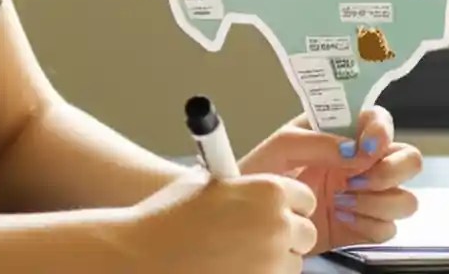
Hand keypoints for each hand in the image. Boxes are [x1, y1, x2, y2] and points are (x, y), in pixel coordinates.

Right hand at [117, 168, 316, 273]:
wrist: (142, 255)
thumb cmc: (168, 218)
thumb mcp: (206, 183)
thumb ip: (241, 185)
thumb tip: (257, 185)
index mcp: (268, 191)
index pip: (305, 198)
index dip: (287, 205)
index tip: (271, 210)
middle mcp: (277, 225)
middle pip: (306, 233)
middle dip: (286, 235)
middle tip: (253, 236)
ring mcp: (272, 262)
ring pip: (293, 263)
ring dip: (274, 261)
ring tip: (236, 255)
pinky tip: (230, 267)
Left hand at [238, 106, 422, 254]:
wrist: (249, 215)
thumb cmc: (259, 173)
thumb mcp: (280, 146)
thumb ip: (318, 141)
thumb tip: (354, 149)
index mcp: (342, 134)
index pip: (380, 122)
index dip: (382, 131)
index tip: (367, 146)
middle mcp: (360, 163)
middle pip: (409, 160)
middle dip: (391, 171)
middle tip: (357, 179)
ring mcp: (364, 195)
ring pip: (406, 198)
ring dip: (379, 202)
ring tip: (342, 202)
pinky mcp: (362, 226)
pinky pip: (388, 229)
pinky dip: (368, 226)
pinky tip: (340, 219)